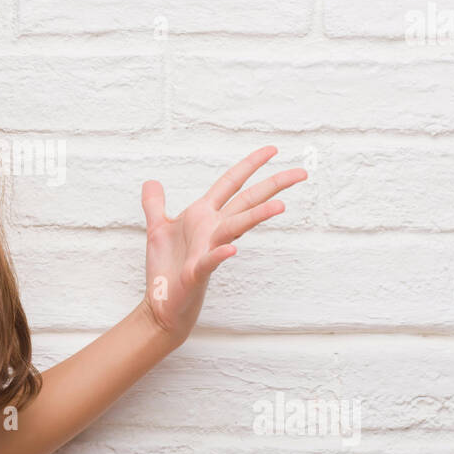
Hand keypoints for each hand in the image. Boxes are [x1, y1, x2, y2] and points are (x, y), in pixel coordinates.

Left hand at [139, 146, 306, 343]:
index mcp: (203, 216)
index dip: (250, 165)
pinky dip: (221, 254)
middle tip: (301, 173)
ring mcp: (208, 250)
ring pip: (236, 228)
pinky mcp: (197, 272)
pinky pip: (210, 261)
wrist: (161, 303)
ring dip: (256, 216)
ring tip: (280, 205)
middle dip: (272, 186)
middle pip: (246, 202)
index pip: (231, 184)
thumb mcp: (157, 228)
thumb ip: (155, 204)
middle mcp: (211, 230)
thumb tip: (152, 181)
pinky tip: (232, 249)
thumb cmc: (165, 268)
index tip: (273, 150)